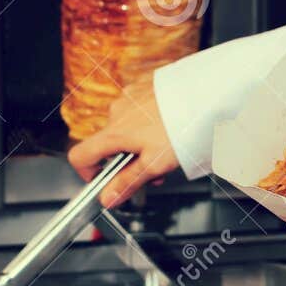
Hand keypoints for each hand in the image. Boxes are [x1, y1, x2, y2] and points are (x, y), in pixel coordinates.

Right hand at [68, 84, 180, 207]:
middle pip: (108, 143)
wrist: (206, 93)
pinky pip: (137, 110)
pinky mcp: (145, 87)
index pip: (79, 156)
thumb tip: (107, 198)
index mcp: (114, 133)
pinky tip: (168, 127)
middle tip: (152, 171)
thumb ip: (128, 182)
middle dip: (127, 160)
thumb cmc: (182, 126)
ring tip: (166, 149)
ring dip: (139, 142)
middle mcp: (117, 111)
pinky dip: (148, 122)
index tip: (104, 180)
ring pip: (125, 127)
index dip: (88, 173)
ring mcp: (130, 97)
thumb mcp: (155, 163)